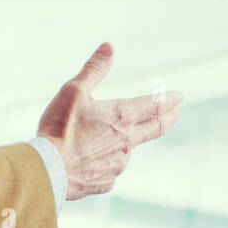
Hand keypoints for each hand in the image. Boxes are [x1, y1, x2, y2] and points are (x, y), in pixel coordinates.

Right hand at [36, 42, 182, 199]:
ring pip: (129, 149)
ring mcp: (118, 164)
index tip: (179, 98)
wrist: (49, 170)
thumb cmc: (59, 128)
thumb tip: (109, 47)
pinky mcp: (107, 181)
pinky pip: (111, 167)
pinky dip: (106, 159)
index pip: (154, 106)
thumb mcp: (73, 91)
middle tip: (176, 113)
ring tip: (112, 136)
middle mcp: (126, 142)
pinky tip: (91, 158)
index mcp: (122, 117)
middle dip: (168, 118)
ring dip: (127, 140)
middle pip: (155, 128)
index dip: (168, 100)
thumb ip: (94, 69)